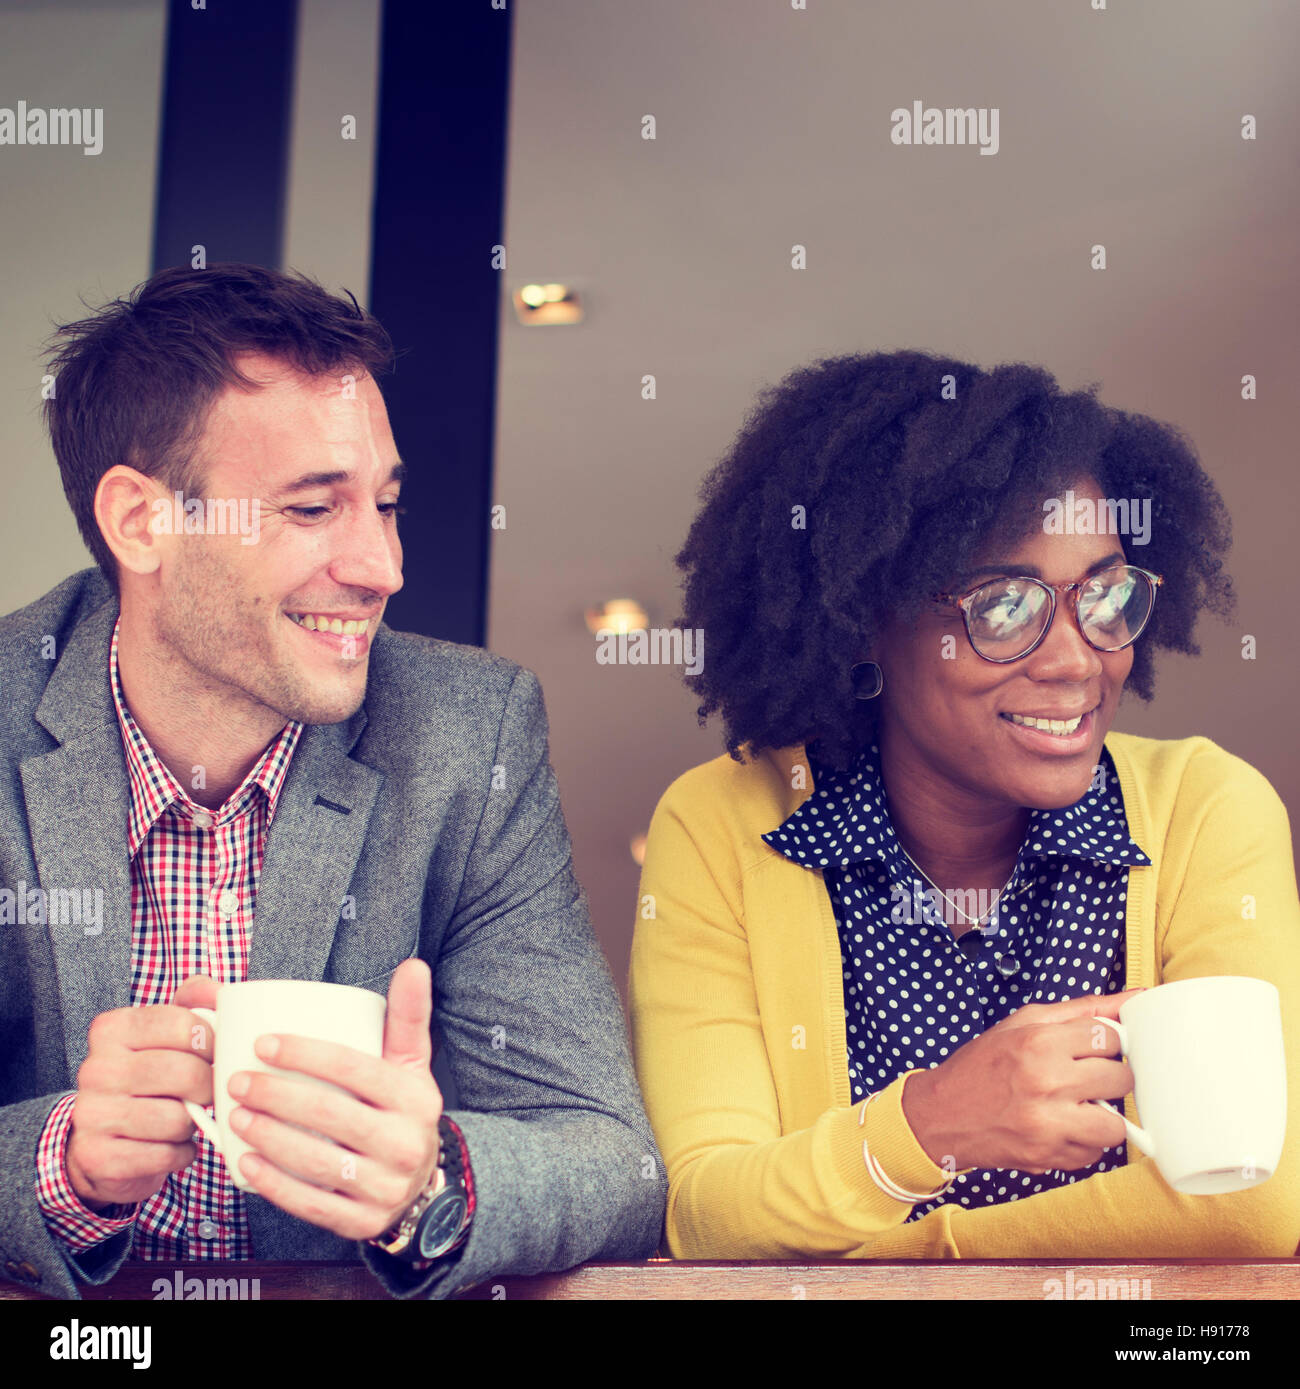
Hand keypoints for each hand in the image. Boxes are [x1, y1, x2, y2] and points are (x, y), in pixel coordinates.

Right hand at [65, 973, 219, 1210]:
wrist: (108, 1140)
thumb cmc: (151, 1076)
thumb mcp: (168, 1031)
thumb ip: (197, 1001)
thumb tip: (223, 990)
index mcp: (113, 1028)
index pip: (185, 1025)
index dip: (213, 1043)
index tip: (215, 1054)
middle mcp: (96, 1068)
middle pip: (185, 1073)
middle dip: (208, 1086)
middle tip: (207, 1092)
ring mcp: (91, 1114)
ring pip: (176, 1118)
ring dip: (192, 1123)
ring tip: (185, 1118)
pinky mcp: (97, 1156)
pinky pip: (164, 1154)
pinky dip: (180, 1153)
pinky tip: (173, 1145)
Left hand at [221, 958, 443, 1242]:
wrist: (423, 1185)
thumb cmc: (401, 1109)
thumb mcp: (411, 1063)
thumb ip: (407, 1015)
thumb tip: (413, 963)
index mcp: (414, 1096)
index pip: (354, 1068)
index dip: (305, 1053)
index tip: (262, 1042)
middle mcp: (405, 1143)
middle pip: (330, 1115)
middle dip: (276, 1095)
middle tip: (236, 1081)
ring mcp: (384, 1187)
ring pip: (317, 1161)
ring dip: (268, 1138)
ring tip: (234, 1116)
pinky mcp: (362, 1222)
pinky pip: (313, 1205)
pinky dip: (275, 1185)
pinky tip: (246, 1164)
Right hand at [901, 988, 1142, 1173]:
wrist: (939, 1114)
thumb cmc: (981, 1065)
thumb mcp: (1021, 1024)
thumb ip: (1080, 1010)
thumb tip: (1133, 999)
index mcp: (1039, 1043)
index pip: (1110, 1038)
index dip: (1104, 1043)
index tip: (1090, 1048)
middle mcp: (1046, 1082)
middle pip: (1120, 1079)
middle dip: (1107, 1076)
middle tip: (1083, 1077)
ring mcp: (1049, 1125)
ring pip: (1116, 1125)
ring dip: (1102, 1115)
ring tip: (1076, 1106)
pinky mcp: (1048, 1158)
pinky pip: (1094, 1154)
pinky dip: (1082, 1142)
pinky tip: (1060, 1127)